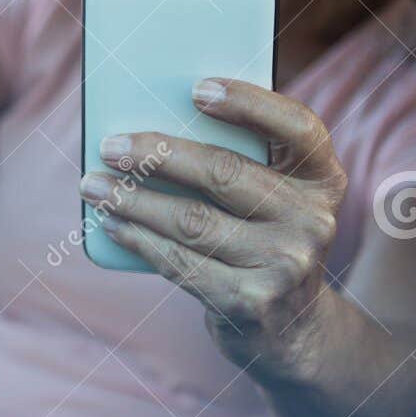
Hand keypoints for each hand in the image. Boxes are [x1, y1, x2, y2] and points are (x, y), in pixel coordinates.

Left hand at [78, 78, 347, 370]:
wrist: (293, 327)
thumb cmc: (266, 236)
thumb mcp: (276, 196)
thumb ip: (243, 157)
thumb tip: (154, 118)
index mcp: (323, 179)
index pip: (297, 128)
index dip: (248, 103)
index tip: (195, 88)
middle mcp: (314, 221)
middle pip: (225, 172)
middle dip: (158, 154)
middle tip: (111, 145)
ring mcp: (285, 265)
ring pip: (192, 220)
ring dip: (132, 200)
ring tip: (92, 184)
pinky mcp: (250, 303)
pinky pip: (180, 262)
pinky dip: (138, 239)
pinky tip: (111, 223)